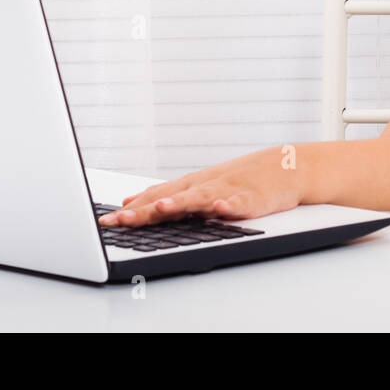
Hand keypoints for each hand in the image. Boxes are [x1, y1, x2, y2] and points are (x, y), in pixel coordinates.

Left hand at [97, 146, 304, 226]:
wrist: (285, 168)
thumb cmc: (240, 179)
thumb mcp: (200, 186)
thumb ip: (167, 196)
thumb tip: (130, 202)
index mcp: (190, 185)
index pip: (153, 198)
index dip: (129, 210)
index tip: (104, 221)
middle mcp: (203, 185)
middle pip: (169, 198)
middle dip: (143, 210)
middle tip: (119, 219)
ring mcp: (226, 189)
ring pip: (199, 197)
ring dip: (180, 202)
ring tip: (161, 208)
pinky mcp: (251, 197)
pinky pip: (238, 202)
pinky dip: (228, 204)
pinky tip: (219, 207)